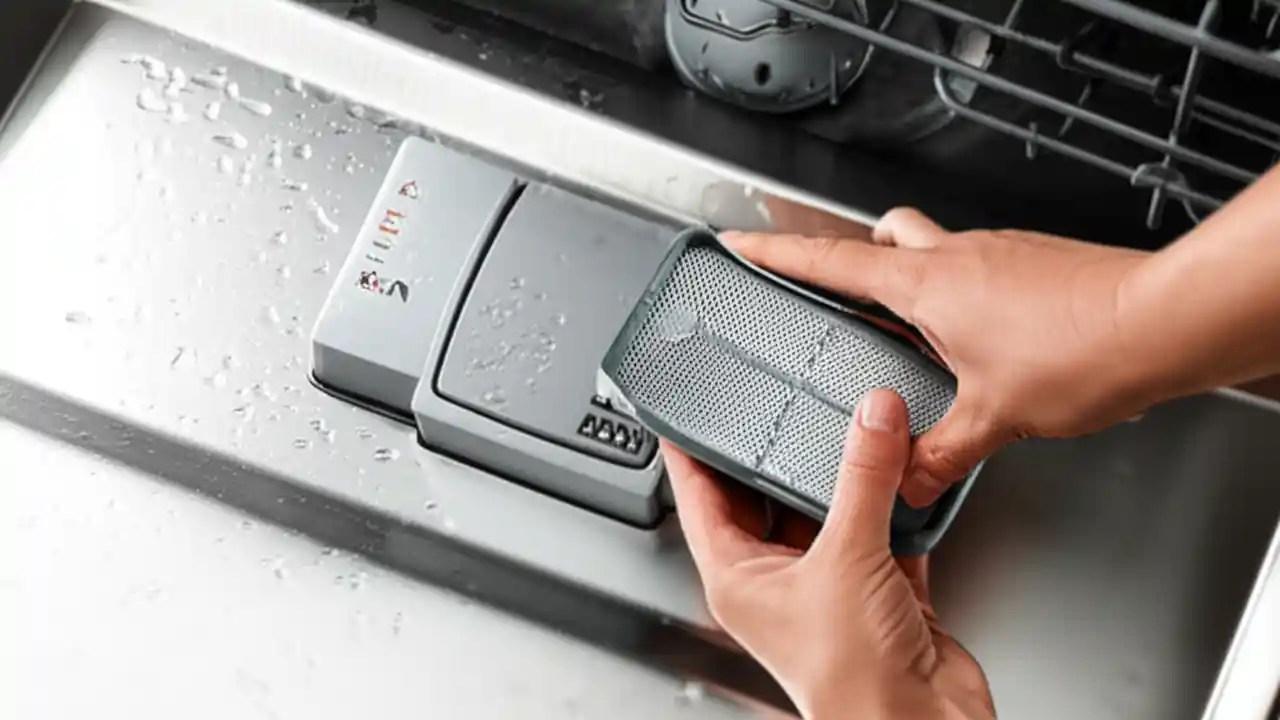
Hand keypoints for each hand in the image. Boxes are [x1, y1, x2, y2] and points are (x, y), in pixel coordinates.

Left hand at [665, 389, 992, 719]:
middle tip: (779, 402)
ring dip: (844, 476)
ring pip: (828, 514)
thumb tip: (872, 417)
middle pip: (765, 500)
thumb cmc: (852, 680)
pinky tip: (905, 473)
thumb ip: (862, 477)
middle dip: (775, 453)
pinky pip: (882, 533)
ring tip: (851, 424)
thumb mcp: (847, 556)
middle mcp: (777, 583)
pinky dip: (895, 505)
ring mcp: (828, 588)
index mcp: (737, 577)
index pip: (698, 498)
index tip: (687, 410)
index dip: (690, 452)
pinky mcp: (879, 594)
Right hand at [724, 210, 1152, 506]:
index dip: (778, 252)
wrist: (1162, 322)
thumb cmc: (1083, 352)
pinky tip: (981, 340)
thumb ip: (941, 453)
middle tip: (836, 292)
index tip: (740, 241)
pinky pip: (978, 265)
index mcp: (928, 287)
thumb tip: (912, 478)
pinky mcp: (1032, 261)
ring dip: (914, 278)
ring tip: (915, 333)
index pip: (832, 260)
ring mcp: (998, 253)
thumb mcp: (995, 418)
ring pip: (932, 245)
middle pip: (883, 235)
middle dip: (852, 257)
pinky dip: (963, 295)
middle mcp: (958, 256)